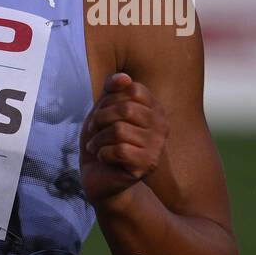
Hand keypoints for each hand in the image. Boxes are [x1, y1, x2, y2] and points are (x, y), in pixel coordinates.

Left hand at [78, 72, 168, 206]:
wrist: (101, 177)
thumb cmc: (103, 140)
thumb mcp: (104, 109)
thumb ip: (112, 89)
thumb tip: (123, 77)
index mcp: (155, 109)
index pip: (133, 89)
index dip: (110, 98)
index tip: (101, 112)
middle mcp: (162, 126)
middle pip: (125, 108)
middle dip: (101, 118)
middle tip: (94, 131)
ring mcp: (157, 146)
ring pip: (119, 130)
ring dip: (98, 139)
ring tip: (95, 146)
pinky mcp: (148, 165)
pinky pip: (120, 150)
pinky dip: (103, 153)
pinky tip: (103, 158)